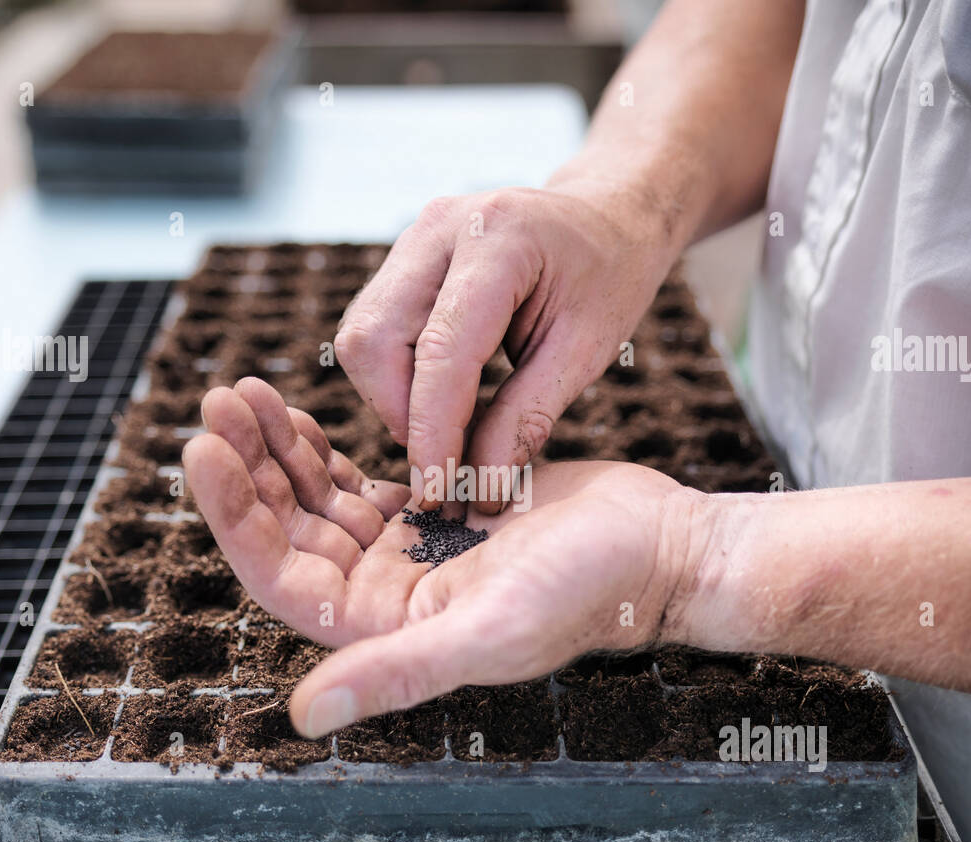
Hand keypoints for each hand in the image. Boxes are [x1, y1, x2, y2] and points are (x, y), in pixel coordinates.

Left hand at [183, 378, 715, 735]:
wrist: (656, 546)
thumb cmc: (591, 591)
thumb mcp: (493, 629)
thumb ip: (399, 671)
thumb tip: (303, 715)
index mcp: (386, 629)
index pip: (282, 576)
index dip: (236, 517)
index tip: (205, 449)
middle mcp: (385, 595)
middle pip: (289, 530)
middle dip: (249, 466)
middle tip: (217, 402)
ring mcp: (407, 553)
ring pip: (317, 499)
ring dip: (278, 449)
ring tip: (242, 392)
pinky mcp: (432, 511)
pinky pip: (358, 480)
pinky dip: (325, 446)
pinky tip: (299, 412)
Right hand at [334, 179, 676, 511]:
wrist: (605, 218)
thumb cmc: (608, 279)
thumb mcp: (587, 350)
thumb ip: (528, 417)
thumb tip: (480, 488)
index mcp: (500, 241)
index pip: (441, 352)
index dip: (432, 432)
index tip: (438, 493)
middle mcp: (440, 229)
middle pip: (375, 341)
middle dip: (402, 415)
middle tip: (449, 458)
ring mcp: (413, 238)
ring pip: (362, 339)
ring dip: (395, 400)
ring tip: (454, 426)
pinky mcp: (401, 258)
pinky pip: (372, 331)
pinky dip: (398, 379)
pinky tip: (446, 397)